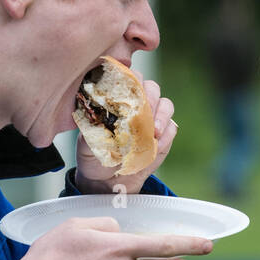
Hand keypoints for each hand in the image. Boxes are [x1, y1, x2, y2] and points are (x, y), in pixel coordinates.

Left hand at [75, 73, 176, 193]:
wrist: (108, 181)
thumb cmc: (94, 156)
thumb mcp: (87, 143)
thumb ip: (92, 128)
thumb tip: (95, 117)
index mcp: (118, 98)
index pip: (128, 78)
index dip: (131, 79)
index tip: (130, 92)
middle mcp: (138, 103)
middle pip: (151, 87)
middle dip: (150, 98)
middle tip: (146, 112)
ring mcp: (154, 118)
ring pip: (166, 104)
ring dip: (162, 116)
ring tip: (155, 132)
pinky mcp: (165, 135)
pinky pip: (172, 128)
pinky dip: (166, 136)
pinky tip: (156, 146)